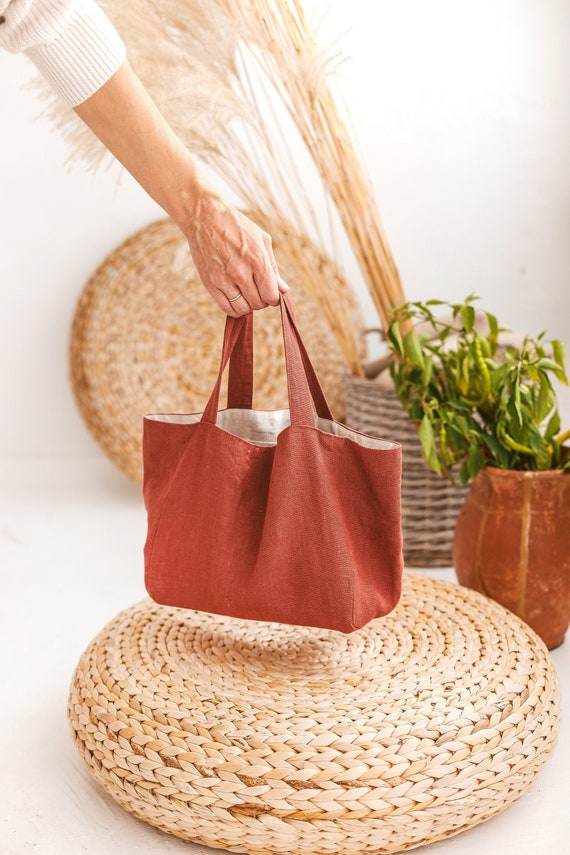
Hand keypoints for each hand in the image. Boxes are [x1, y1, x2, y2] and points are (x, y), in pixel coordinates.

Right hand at [183, 191, 288, 314]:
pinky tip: (236, 297)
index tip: (270, 293)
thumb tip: (284, 290)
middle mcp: (241, 272)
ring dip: (248, 305)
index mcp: (258, 260)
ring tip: (246, 293)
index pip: (271, 296)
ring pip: (243, 309)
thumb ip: (274, 267)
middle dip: (261, 300)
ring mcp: (224, 279)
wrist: (205, 217)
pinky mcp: (210, 283)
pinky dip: (234, 308)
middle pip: (258, 304)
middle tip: (257, 290)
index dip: (274, 298)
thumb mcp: (262, 240)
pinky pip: (226, 308)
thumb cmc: (237, 227)